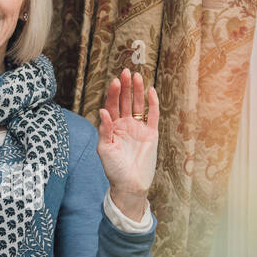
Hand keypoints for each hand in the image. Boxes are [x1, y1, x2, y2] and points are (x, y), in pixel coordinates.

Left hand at [97, 68, 158, 221]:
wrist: (130, 185)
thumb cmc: (114, 170)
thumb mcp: (104, 150)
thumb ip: (104, 130)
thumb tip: (103, 110)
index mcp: (112, 127)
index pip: (112, 106)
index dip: (113, 93)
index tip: (115, 81)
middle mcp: (125, 125)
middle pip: (125, 101)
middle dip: (125, 87)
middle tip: (126, 72)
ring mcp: (139, 128)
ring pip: (138, 105)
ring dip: (137, 91)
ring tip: (136, 76)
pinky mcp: (151, 134)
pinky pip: (153, 116)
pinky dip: (152, 104)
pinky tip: (150, 91)